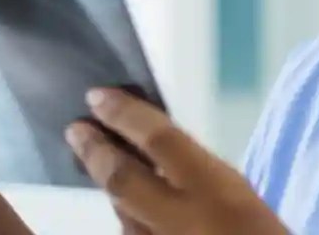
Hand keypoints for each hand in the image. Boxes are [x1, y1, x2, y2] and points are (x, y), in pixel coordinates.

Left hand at [66, 89, 288, 234]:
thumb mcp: (241, 195)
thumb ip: (202, 174)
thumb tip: (155, 147)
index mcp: (216, 191)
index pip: (159, 140)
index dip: (124, 115)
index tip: (98, 96)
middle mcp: (181, 220)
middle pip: (122, 179)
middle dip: (95, 151)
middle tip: (76, 129)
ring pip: (122, 210)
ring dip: (107, 182)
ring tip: (95, 155)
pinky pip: (132, 231)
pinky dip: (125, 213)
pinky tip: (124, 201)